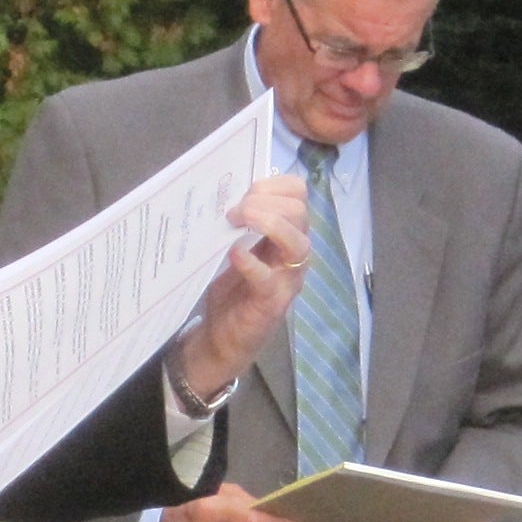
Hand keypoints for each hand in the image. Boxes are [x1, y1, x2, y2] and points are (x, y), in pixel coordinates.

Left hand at [174, 173, 309, 400]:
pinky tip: (234, 254)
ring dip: (266, 223)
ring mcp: (287, 279)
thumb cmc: (231, 288)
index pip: (298, 193)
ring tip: (235, 222)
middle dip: (265, 202)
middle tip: (233, 212)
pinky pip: (268, 278)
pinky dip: (251, 262)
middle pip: (299, 212)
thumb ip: (240, 222)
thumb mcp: (236, 245)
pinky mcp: (272, 303)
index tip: (244, 191)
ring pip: (296, 242)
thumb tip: (224, 190)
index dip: (274, 184)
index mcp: (287, 233)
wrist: (222, 337)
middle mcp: (294, 254)